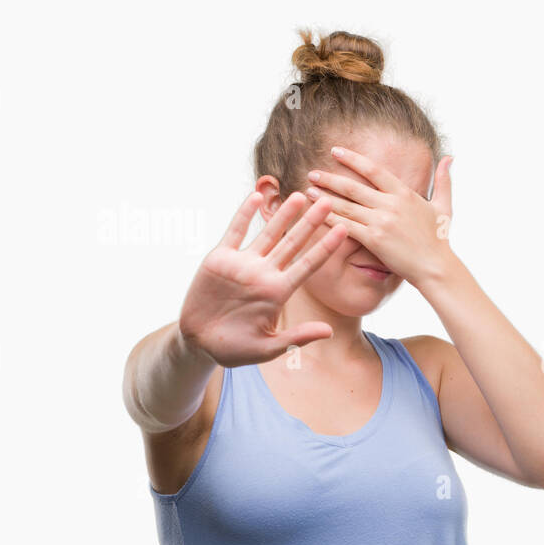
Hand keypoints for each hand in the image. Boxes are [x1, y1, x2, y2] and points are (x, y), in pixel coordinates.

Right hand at [177, 190, 348, 366]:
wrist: (199, 343)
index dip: (326, 247)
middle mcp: (265, 273)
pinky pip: (234, 231)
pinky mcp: (219, 258)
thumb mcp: (268, 348)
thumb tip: (328, 332)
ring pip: (267, 233)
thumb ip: (296, 337)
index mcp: (279, 292)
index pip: (309, 265)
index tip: (344, 230)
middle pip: (293, 243)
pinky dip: (244, 214)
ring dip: (283, 214)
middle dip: (311, 222)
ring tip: (300, 194)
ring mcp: (243, 264)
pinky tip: (257, 196)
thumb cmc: (235, 349)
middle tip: (329, 201)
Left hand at [304, 145, 456, 287]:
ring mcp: (381, 221)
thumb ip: (444, 181)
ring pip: (346, 206)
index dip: (352, 159)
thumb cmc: (439, 239)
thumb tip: (449, 157)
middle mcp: (390, 204)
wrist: (435, 267)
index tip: (336, 152)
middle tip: (312, 173)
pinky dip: (330, 219)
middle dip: (330, 178)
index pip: (373, 170)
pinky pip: (346, 226)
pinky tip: (316, 214)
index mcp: (404, 193)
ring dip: (324, 197)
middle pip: (353, 186)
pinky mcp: (373, 239)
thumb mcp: (444, 206)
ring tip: (307, 191)